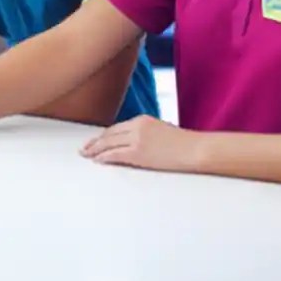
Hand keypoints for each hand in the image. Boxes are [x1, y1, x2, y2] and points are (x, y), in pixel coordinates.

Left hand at [79, 116, 203, 172]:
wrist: (195, 149)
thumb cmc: (184, 144)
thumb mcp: (162, 131)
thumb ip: (146, 134)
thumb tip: (135, 143)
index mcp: (142, 119)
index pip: (116, 128)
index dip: (104, 135)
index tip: (96, 140)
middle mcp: (137, 126)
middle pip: (109, 134)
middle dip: (95, 142)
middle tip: (85, 149)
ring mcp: (137, 139)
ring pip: (109, 144)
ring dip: (95, 150)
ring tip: (86, 155)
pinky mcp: (138, 152)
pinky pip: (115, 155)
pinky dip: (104, 157)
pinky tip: (97, 160)